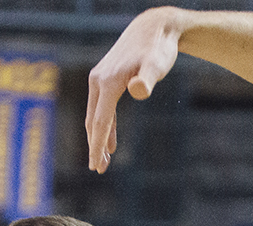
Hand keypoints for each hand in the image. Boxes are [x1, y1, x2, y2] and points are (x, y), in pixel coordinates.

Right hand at [86, 7, 182, 172]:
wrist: (155, 27)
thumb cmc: (158, 48)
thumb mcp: (156, 64)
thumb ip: (147, 79)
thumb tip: (137, 91)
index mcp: (107, 83)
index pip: (101, 121)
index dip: (97, 145)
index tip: (95, 166)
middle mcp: (98, 81)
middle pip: (94, 120)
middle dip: (95, 146)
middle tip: (99, 170)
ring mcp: (101, 79)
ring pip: (96, 115)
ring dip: (99, 138)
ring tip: (103, 161)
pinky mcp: (107, 79)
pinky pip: (103, 108)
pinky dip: (106, 126)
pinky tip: (112, 143)